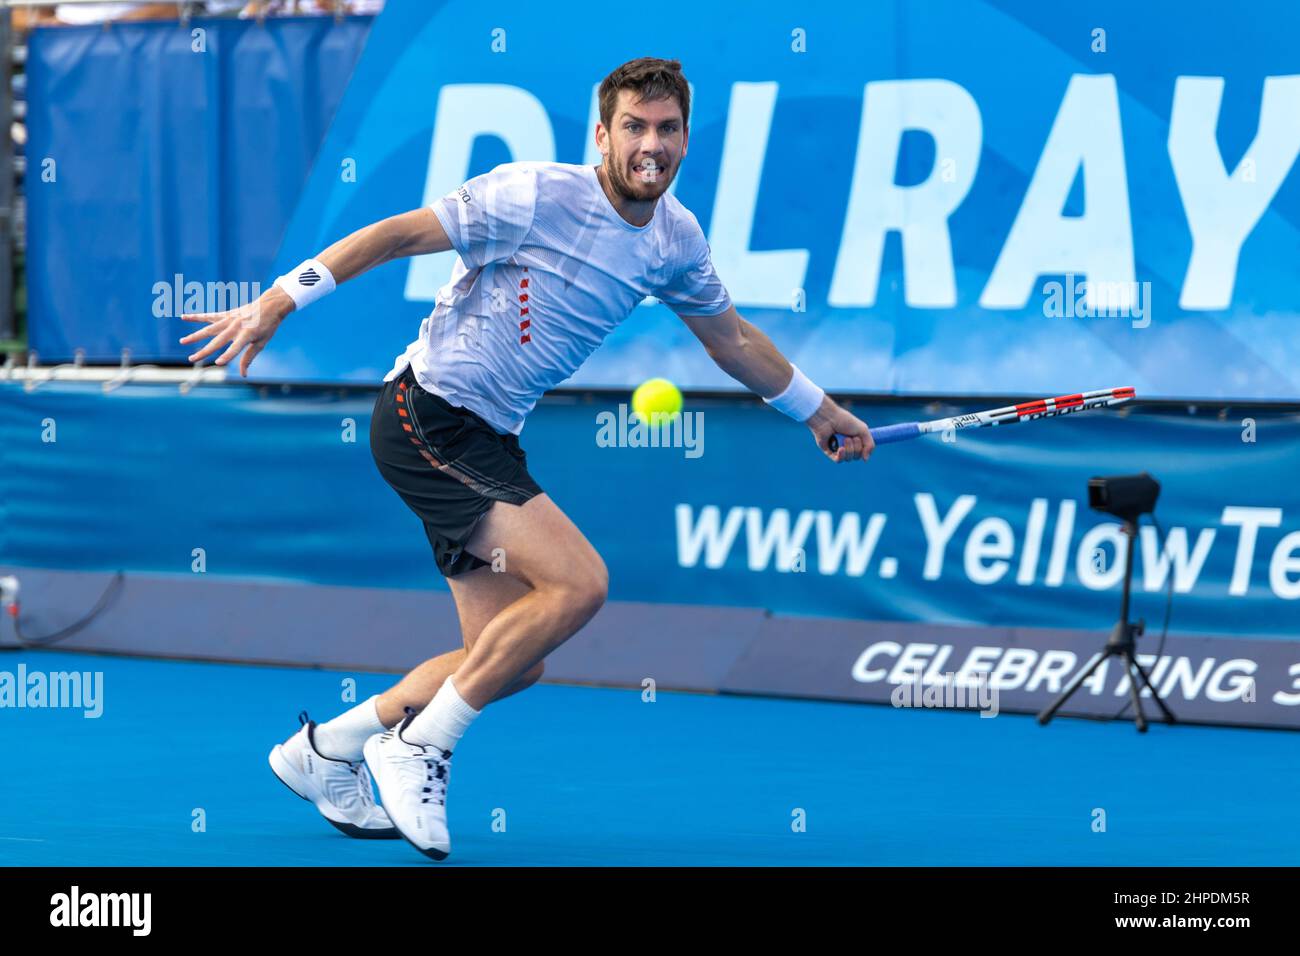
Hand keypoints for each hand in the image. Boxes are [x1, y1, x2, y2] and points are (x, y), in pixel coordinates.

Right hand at [179, 286, 294, 376]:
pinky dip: (197, 317)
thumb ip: (249, 357)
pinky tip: (183, 316)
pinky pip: (209, 316)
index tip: (218, 363)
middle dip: (204, 351)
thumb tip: (243, 374)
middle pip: (217, 341)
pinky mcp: (227, 314)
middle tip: (191, 359)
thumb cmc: (268, 326)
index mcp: (248, 334)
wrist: (271, 305)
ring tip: (182, 341)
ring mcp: (230, 319)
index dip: (228, 356)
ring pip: (209, 329)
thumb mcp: (262, 343)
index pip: (236, 348)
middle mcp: (236, 326)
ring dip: (195, 336)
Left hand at [806, 395, 873, 461]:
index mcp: (855, 440)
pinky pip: (838, 460)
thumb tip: (865, 460)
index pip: (863, 452)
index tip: (860, 439)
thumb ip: (869, 445)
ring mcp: (838, 449)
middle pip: (856, 456)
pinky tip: (840, 449)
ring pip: (848, 459)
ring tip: (844, 439)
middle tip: (850, 437)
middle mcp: (847, 445)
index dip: (864, 448)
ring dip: (849, 449)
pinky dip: (841, 456)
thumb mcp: (863, 430)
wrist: (829, 418)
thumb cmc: (845, 421)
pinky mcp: (829, 451)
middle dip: (856, 447)